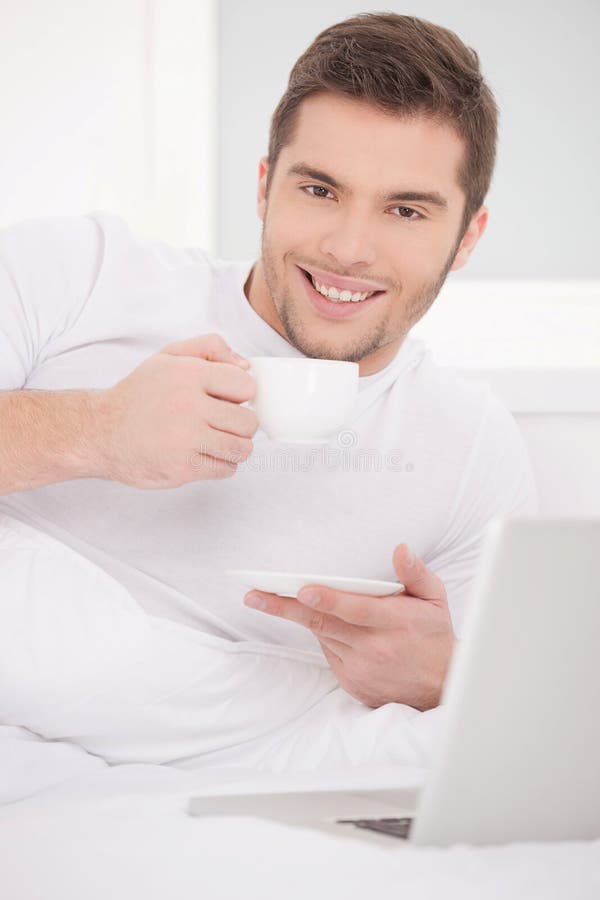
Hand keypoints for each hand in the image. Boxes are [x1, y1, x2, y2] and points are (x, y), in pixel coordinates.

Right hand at [90, 334, 258, 488]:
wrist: (100, 432)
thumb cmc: (138, 396)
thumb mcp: (168, 357)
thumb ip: (208, 347)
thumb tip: (246, 365)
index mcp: (189, 374)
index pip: (246, 386)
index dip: (242, 395)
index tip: (230, 400)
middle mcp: (188, 405)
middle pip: (248, 422)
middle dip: (241, 425)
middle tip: (224, 425)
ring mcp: (186, 439)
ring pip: (241, 449)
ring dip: (235, 448)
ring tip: (218, 441)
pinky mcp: (182, 468)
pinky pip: (225, 470)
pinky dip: (221, 465)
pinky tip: (204, 455)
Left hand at [244, 544, 455, 709]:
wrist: (441, 687)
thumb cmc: (434, 635)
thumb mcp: (435, 599)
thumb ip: (415, 573)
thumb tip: (400, 549)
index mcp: (395, 622)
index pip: (355, 609)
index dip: (328, 599)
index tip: (302, 589)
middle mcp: (375, 647)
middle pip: (324, 623)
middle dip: (285, 607)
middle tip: (253, 595)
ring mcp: (361, 668)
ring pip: (322, 636)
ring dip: (305, 617)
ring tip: (275, 598)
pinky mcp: (352, 683)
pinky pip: (328, 653)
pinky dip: (324, 636)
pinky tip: (328, 625)